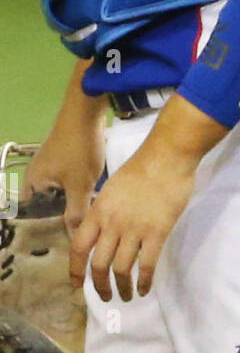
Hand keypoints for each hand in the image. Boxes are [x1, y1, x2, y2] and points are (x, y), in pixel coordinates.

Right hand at [26, 111, 106, 238]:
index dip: (50, 230)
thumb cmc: (79, 149)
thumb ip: (76, 212)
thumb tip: (74, 239)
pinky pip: (68, 180)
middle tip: (82, 233)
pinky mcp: (63, 157)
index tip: (66, 242)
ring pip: (60, 193)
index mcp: (32, 185)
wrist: (86, 111)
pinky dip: (78, 188)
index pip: (36, 217)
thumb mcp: (80, 185)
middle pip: (49, 206)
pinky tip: (93, 195)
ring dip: (73, 202)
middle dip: (64, 217)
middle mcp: (35, 176)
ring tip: (90, 217)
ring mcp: (48, 165)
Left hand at [69, 142, 195, 301]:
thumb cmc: (143, 167)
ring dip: (122, 288)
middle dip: (99, 286)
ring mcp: (134, 230)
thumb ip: (105, 211)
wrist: (167, 157)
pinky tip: (144, 289)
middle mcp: (112, 224)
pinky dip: (143, 282)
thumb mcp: (112, 188)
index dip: (75, 270)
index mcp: (98, 212)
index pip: (78, 248)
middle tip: (105, 296)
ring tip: (126, 296)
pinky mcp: (157, 233)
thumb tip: (104, 231)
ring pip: (121, 269)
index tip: (77, 285)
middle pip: (98, 265)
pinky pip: (146, 265)